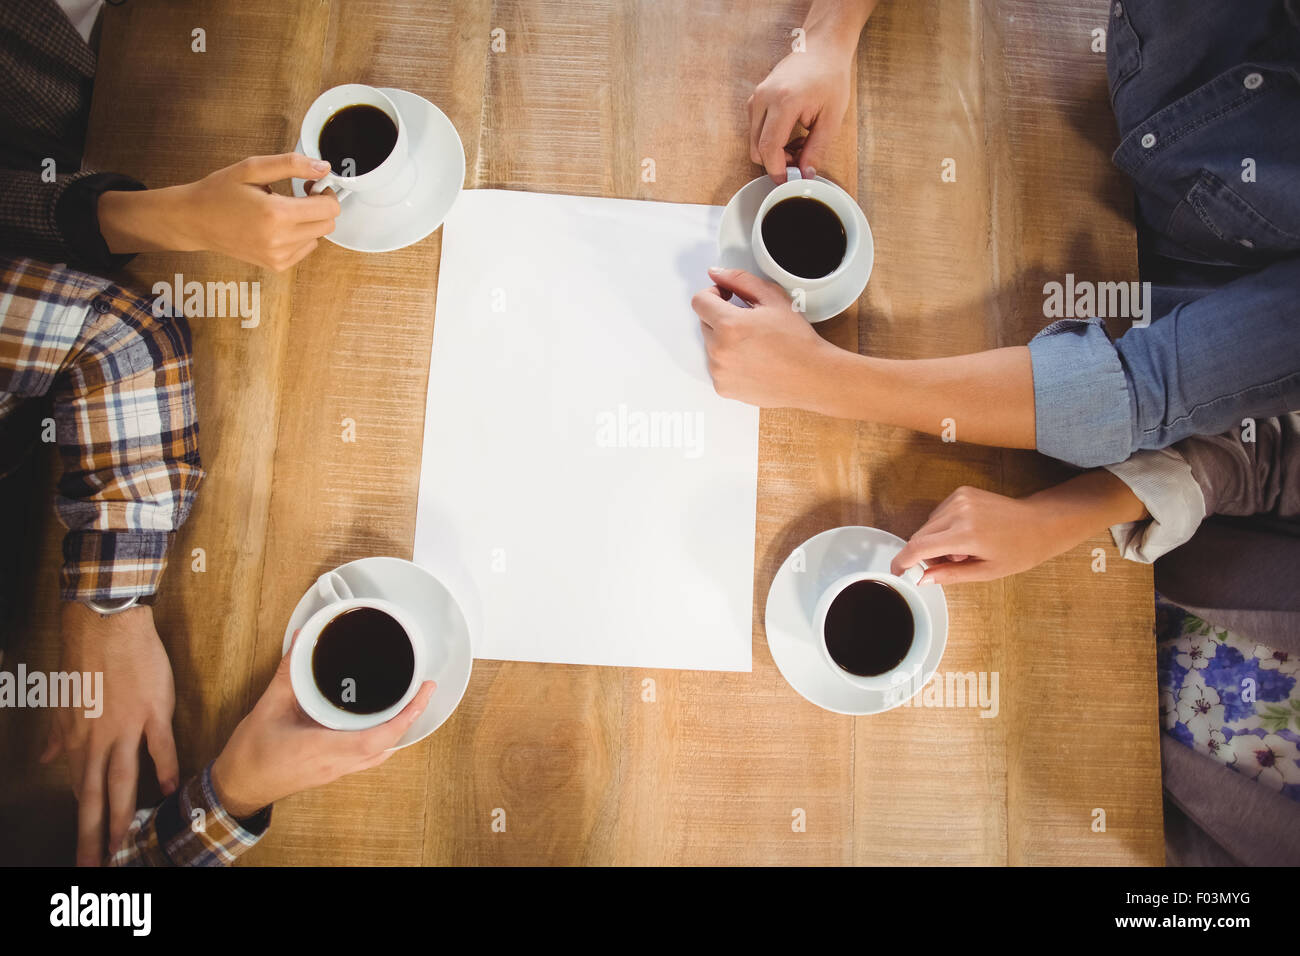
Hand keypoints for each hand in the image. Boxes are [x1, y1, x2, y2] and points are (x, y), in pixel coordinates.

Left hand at [42, 603, 178, 866]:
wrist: (106, 625)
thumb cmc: (87, 658)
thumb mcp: (65, 699)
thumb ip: (58, 734)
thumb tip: (47, 759)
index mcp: (78, 738)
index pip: (81, 790)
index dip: (84, 821)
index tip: (86, 847)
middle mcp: (98, 740)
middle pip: (96, 796)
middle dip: (94, 835)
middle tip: (95, 865)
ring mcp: (126, 727)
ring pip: (122, 780)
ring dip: (122, 815)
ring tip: (123, 844)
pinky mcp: (152, 711)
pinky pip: (158, 746)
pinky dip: (163, 769)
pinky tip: (168, 790)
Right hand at [99, 153, 341, 270]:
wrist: (194, 220)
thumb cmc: (220, 192)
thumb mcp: (252, 168)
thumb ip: (291, 165)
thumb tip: (324, 167)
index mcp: (276, 214)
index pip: (329, 209)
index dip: (326, 192)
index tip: (312, 184)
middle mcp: (280, 240)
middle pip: (327, 224)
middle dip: (320, 207)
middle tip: (299, 194)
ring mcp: (278, 256)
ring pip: (317, 237)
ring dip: (308, 222)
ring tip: (283, 209)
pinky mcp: (276, 265)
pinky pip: (304, 249)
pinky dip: (299, 236)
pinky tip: (278, 226)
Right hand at [210, 632, 436, 817]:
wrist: (237, 787)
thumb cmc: (250, 754)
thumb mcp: (268, 707)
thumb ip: (288, 672)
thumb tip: (302, 638)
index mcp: (323, 748)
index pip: (377, 737)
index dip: (406, 715)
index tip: (424, 691)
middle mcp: (336, 764)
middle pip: (387, 745)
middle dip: (410, 718)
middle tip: (422, 689)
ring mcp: (335, 771)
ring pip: (379, 754)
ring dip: (397, 731)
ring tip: (408, 702)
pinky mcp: (332, 772)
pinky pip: (367, 758)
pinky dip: (381, 740)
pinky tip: (380, 724)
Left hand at [693, 266, 847, 410]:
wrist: (811, 376)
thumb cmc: (797, 342)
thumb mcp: (773, 299)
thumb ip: (740, 280)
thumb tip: (717, 274)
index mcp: (729, 325)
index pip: (699, 301)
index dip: (713, 294)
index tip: (726, 297)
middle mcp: (719, 351)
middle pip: (704, 323)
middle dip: (721, 318)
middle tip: (749, 322)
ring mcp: (719, 372)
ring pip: (710, 346)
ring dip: (724, 341)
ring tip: (753, 344)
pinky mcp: (723, 388)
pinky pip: (717, 367)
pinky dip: (729, 362)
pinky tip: (751, 360)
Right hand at [748, 34, 854, 181]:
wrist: (822, 47)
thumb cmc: (829, 76)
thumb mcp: (831, 117)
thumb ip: (817, 149)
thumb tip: (805, 173)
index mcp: (784, 101)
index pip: (769, 147)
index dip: (776, 170)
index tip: (787, 181)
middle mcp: (764, 98)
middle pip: (757, 148)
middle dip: (776, 162)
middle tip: (800, 158)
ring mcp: (756, 97)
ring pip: (754, 141)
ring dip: (773, 151)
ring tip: (798, 143)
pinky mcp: (755, 98)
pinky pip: (755, 129)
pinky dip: (769, 138)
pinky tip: (790, 133)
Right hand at [890, 474, 1147, 584]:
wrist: (1040, 523)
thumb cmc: (1020, 551)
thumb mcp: (986, 572)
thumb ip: (950, 575)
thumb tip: (922, 580)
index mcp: (966, 534)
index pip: (919, 547)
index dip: (903, 561)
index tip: (897, 572)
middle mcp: (960, 511)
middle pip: (920, 535)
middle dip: (924, 554)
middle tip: (945, 565)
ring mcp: (960, 498)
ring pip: (928, 525)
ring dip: (934, 540)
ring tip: (963, 550)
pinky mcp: (961, 492)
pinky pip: (938, 514)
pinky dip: (943, 528)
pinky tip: (964, 535)